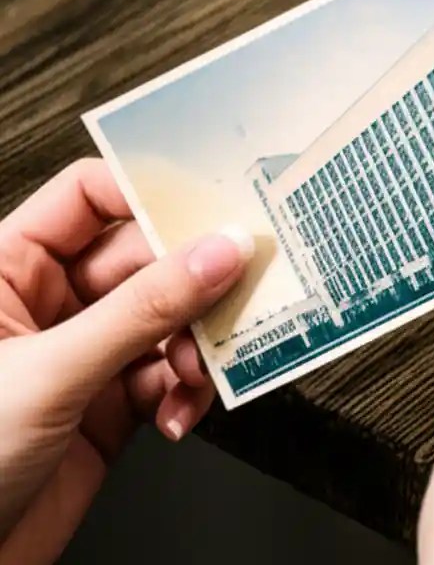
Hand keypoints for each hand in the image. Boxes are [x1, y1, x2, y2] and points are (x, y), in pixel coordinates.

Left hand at [0, 159, 251, 563]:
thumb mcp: (50, 372)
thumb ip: (143, 310)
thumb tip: (216, 255)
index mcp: (6, 270)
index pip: (89, 198)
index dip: (150, 194)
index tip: (212, 206)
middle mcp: (47, 306)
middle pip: (146, 261)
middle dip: (194, 283)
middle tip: (238, 290)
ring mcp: (83, 355)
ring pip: (169, 321)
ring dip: (197, 347)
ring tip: (199, 371)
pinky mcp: (111, 405)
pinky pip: (171, 376)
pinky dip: (188, 393)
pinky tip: (179, 411)